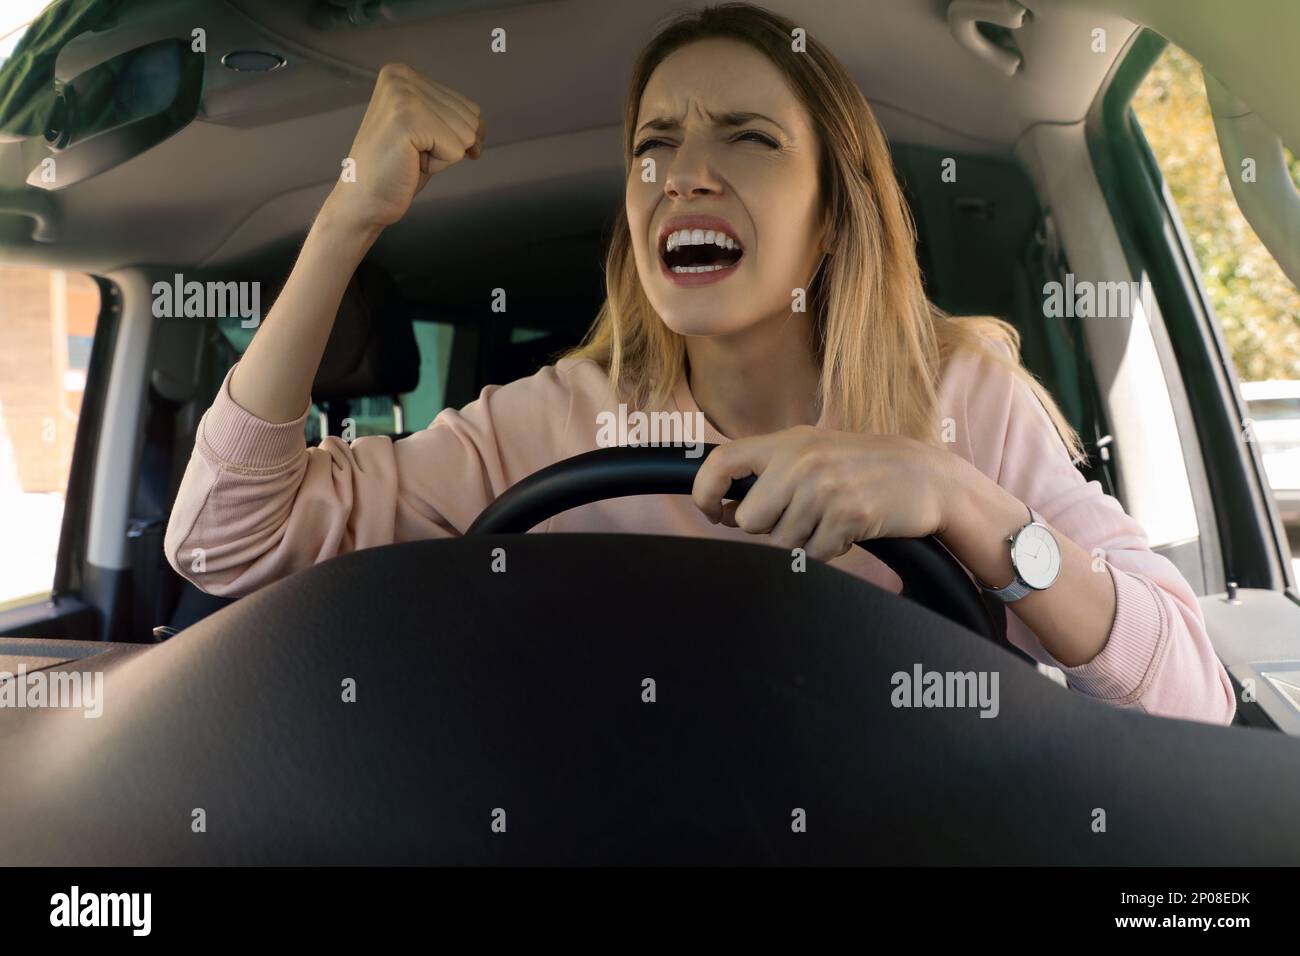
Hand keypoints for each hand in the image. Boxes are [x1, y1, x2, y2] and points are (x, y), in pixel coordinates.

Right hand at [328, 63, 484, 230]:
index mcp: (403, 73)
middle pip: (470, 119)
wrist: (364, 201)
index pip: (468, 107)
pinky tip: (410, 164)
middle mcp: (401, 77)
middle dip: (449, 146)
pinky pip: (456, 150)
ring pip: (466, 135)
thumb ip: (449, 116)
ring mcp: (404, 96)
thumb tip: (481, 126)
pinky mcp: (408, 120)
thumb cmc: (397, 170)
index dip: (452, 138)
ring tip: (409, 158)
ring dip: (443, 156)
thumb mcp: (427, 132)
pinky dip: (438, 166)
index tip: (416, 145)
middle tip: (410, 155)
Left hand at [691, 425, 962, 561]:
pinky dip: (828, 550)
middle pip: (749, 520)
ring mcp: (826, 488)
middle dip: (768, 528)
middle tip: (798, 516)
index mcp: (787, 442)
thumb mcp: (813, 451)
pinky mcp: (848, 515)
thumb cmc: (862, 467)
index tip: (711, 511)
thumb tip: (724, 508)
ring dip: (802, 541)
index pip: (722, 461)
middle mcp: (802, 461)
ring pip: (781, 543)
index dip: (704, 492)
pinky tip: (847, 528)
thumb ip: (770, 471)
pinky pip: (815, 554)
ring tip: (828, 518)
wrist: (926, 477)